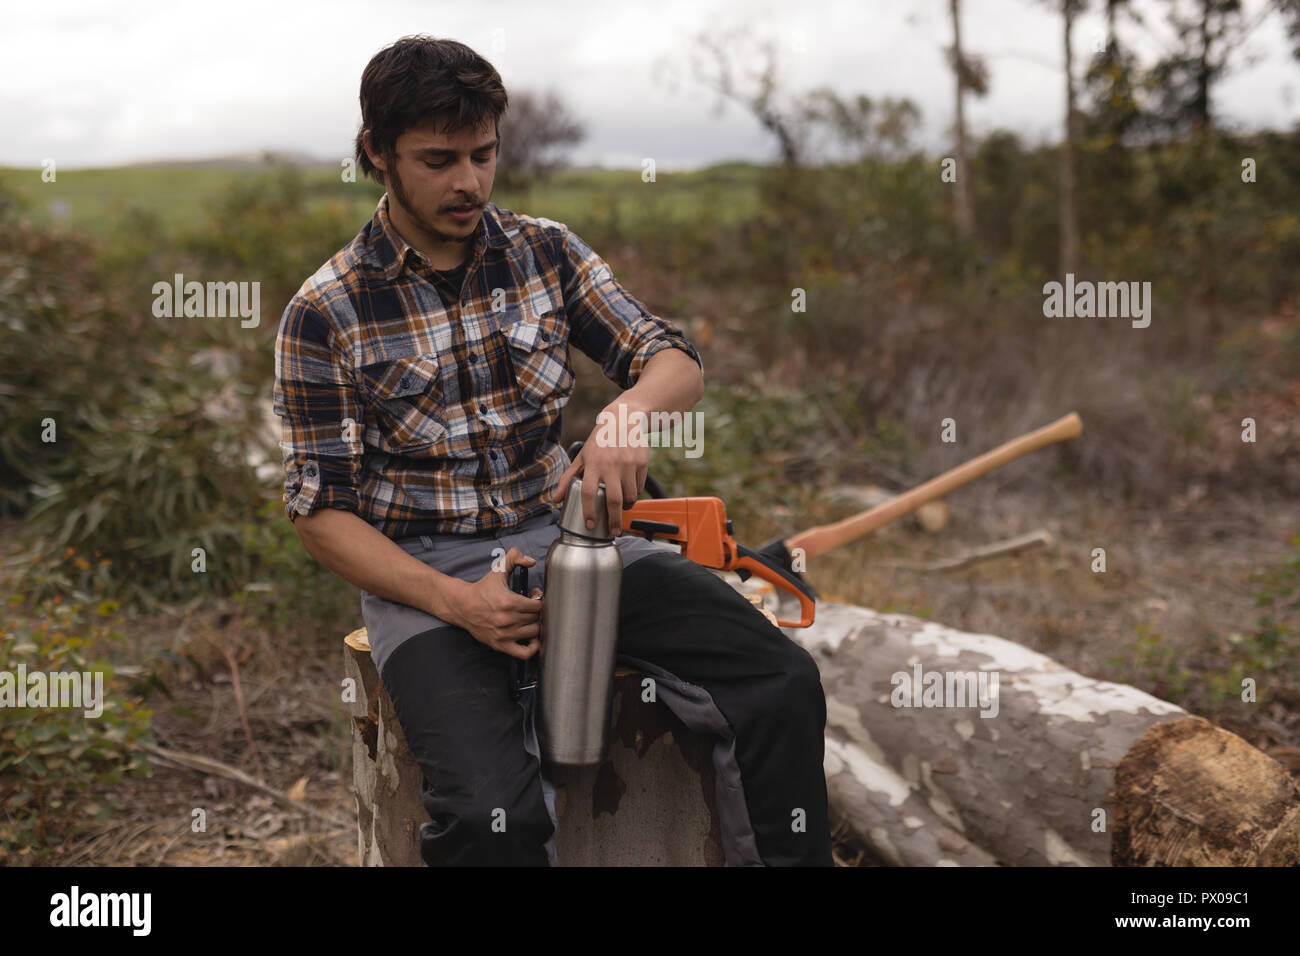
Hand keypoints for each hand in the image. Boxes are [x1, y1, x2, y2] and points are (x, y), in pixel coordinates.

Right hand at [443, 547, 543, 659]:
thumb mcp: (498, 570)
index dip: (540, 600)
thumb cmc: (482, 590)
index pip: (538, 606)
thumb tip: (531, 561)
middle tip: (531, 607)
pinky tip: (532, 639)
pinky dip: (532, 648)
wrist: (462, 606)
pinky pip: (523, 653)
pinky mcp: (500, 645)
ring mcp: (504, 635)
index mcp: (509, 602)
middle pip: (536, 619)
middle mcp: (507, 620)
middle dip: (536, 612)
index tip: (534, 596)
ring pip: (533, 633)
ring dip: (534, 626)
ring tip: (529, 619)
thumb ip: (514, 558)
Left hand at [549, 402, 649, 535]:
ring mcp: (628, 464)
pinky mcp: (642, 463)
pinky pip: (640, 487)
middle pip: (614, 500)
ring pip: (630, 496)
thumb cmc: (600, 441)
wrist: (624, 420)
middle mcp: (611, 465)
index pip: (588, 492)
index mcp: (593, 464)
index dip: (588, 511)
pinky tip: (630, 492)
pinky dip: (635, 494)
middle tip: (614, 531)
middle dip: (614, 520)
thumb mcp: (581, 457)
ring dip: (626, 508)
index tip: (590, 524)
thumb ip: (567, 479)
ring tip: (622, 510)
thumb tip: (556, 500)